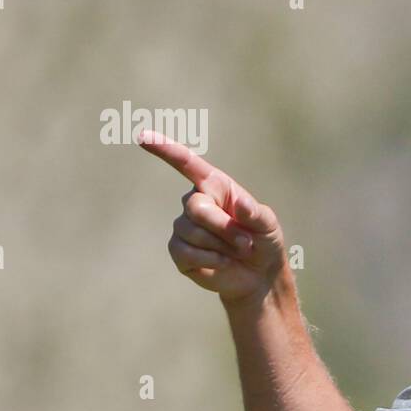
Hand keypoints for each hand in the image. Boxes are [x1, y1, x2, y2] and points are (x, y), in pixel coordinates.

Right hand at [138, 129, 286, 307]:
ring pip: (192, 232)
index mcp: (215, 186)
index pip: (187, 163)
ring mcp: (184, 226)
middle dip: (224, 228)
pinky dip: (210, 260)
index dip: (166, 150)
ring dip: (221, 246)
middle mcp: (195, 202)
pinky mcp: (178, 250)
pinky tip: (223, 262)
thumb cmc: (263, 240)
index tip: (143, 136)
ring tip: (236, 251)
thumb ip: (256, 214)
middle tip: (245, 242)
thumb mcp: (268, 224)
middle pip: (197, 208)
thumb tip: (242, 205)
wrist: (258, 274)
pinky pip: (186, 252)